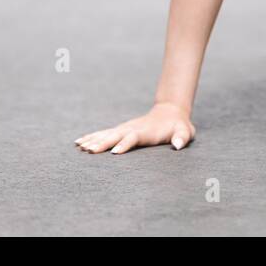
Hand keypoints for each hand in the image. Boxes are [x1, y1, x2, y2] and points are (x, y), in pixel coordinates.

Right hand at [75, 102, 195, 153]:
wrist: (171, 112)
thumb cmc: (178, 126)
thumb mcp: (185, 132)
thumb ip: (182, 138)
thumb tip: (177, 145)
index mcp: (146, 131)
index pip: (133, 137)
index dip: (125, 144)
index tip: (114, 152)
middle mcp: (132, 128)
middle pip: (115, 135)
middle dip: (103, 143)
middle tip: (89, 151)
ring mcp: (125, 128)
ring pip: (107, 134)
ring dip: (93, 140)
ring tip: (79, 146)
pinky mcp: (121, 130)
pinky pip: (104, 133)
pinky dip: (92, 137)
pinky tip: (80, 142)